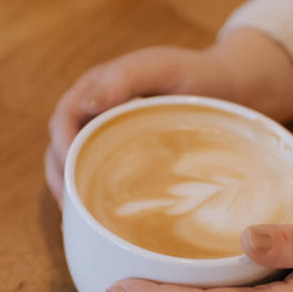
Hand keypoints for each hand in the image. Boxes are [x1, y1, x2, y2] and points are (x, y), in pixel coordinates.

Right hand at [44, 28, 292, 201]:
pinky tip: (103, 219)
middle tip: (73, 212)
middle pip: (61, 147)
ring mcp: (111, 134)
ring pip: (76, 164)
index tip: (70, 180)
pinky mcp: (127, 153)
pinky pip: (102, 174)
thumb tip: (86, 104)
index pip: (63, 120)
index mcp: (99, 87)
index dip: (60, 150)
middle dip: (60, 179)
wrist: (232, 85)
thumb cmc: (198, 73)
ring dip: (73, 191)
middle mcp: (98, 111)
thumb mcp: (162, 68)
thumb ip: (125, 78)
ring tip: (82, 223)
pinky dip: (96, 195)